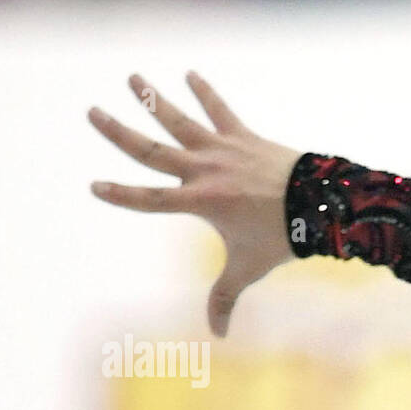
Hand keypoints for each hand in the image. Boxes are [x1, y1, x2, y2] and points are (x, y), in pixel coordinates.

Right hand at [88, 71, 304, 336]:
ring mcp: (223, 150)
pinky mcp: (244, 137)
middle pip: (152, 150)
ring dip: (154, 99)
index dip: (121, 194)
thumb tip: (218, 335)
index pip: (149, 199)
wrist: (319, 204)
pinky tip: (190, 74)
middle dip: (119, 132)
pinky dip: (206, 93)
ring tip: (132, 78)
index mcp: (200, 202)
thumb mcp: (249, 267)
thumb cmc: (282, 237)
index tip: (93, 185)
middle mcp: (204, 171)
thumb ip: (226, 297)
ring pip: (179, 120)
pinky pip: (221, 111)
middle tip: (91, 111)